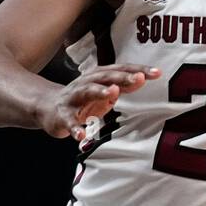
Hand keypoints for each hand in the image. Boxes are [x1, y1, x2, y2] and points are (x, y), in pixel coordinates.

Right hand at [40, 63, 161, 140]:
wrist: (49, 107)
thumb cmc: (84, 99)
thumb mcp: (106, 92)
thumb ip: (123, 85)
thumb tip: (143, 78)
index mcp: (99, 76)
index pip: (121, 70)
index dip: (138, 70)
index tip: (157, 73)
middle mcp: (86, 82)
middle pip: (105, 77)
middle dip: (122, 77)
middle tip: (139, 78)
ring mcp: (73, 98)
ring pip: (86, 91)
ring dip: (99, 91)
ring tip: (112, 93)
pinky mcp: (62, 115)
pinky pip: (69, 121)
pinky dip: (75, 128)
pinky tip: (81, 135)